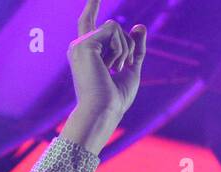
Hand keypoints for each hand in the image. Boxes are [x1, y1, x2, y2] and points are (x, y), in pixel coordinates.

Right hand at [68, 0, 146, 118]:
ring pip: (114, 27)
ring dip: (124, 48)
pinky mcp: (85, 44)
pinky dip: (121, 47)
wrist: (103, 111)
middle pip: (112, 27)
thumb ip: (135, 48)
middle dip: (126, 46)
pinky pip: (112, 29)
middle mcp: (80, 47)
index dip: (91, 6)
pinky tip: (113, 65)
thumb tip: (139, 25)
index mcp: (87, 54)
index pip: (89, 22)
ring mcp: (80, 45)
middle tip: (121, 68)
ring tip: (116, 69)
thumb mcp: (131, 69)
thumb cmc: (115, 99)